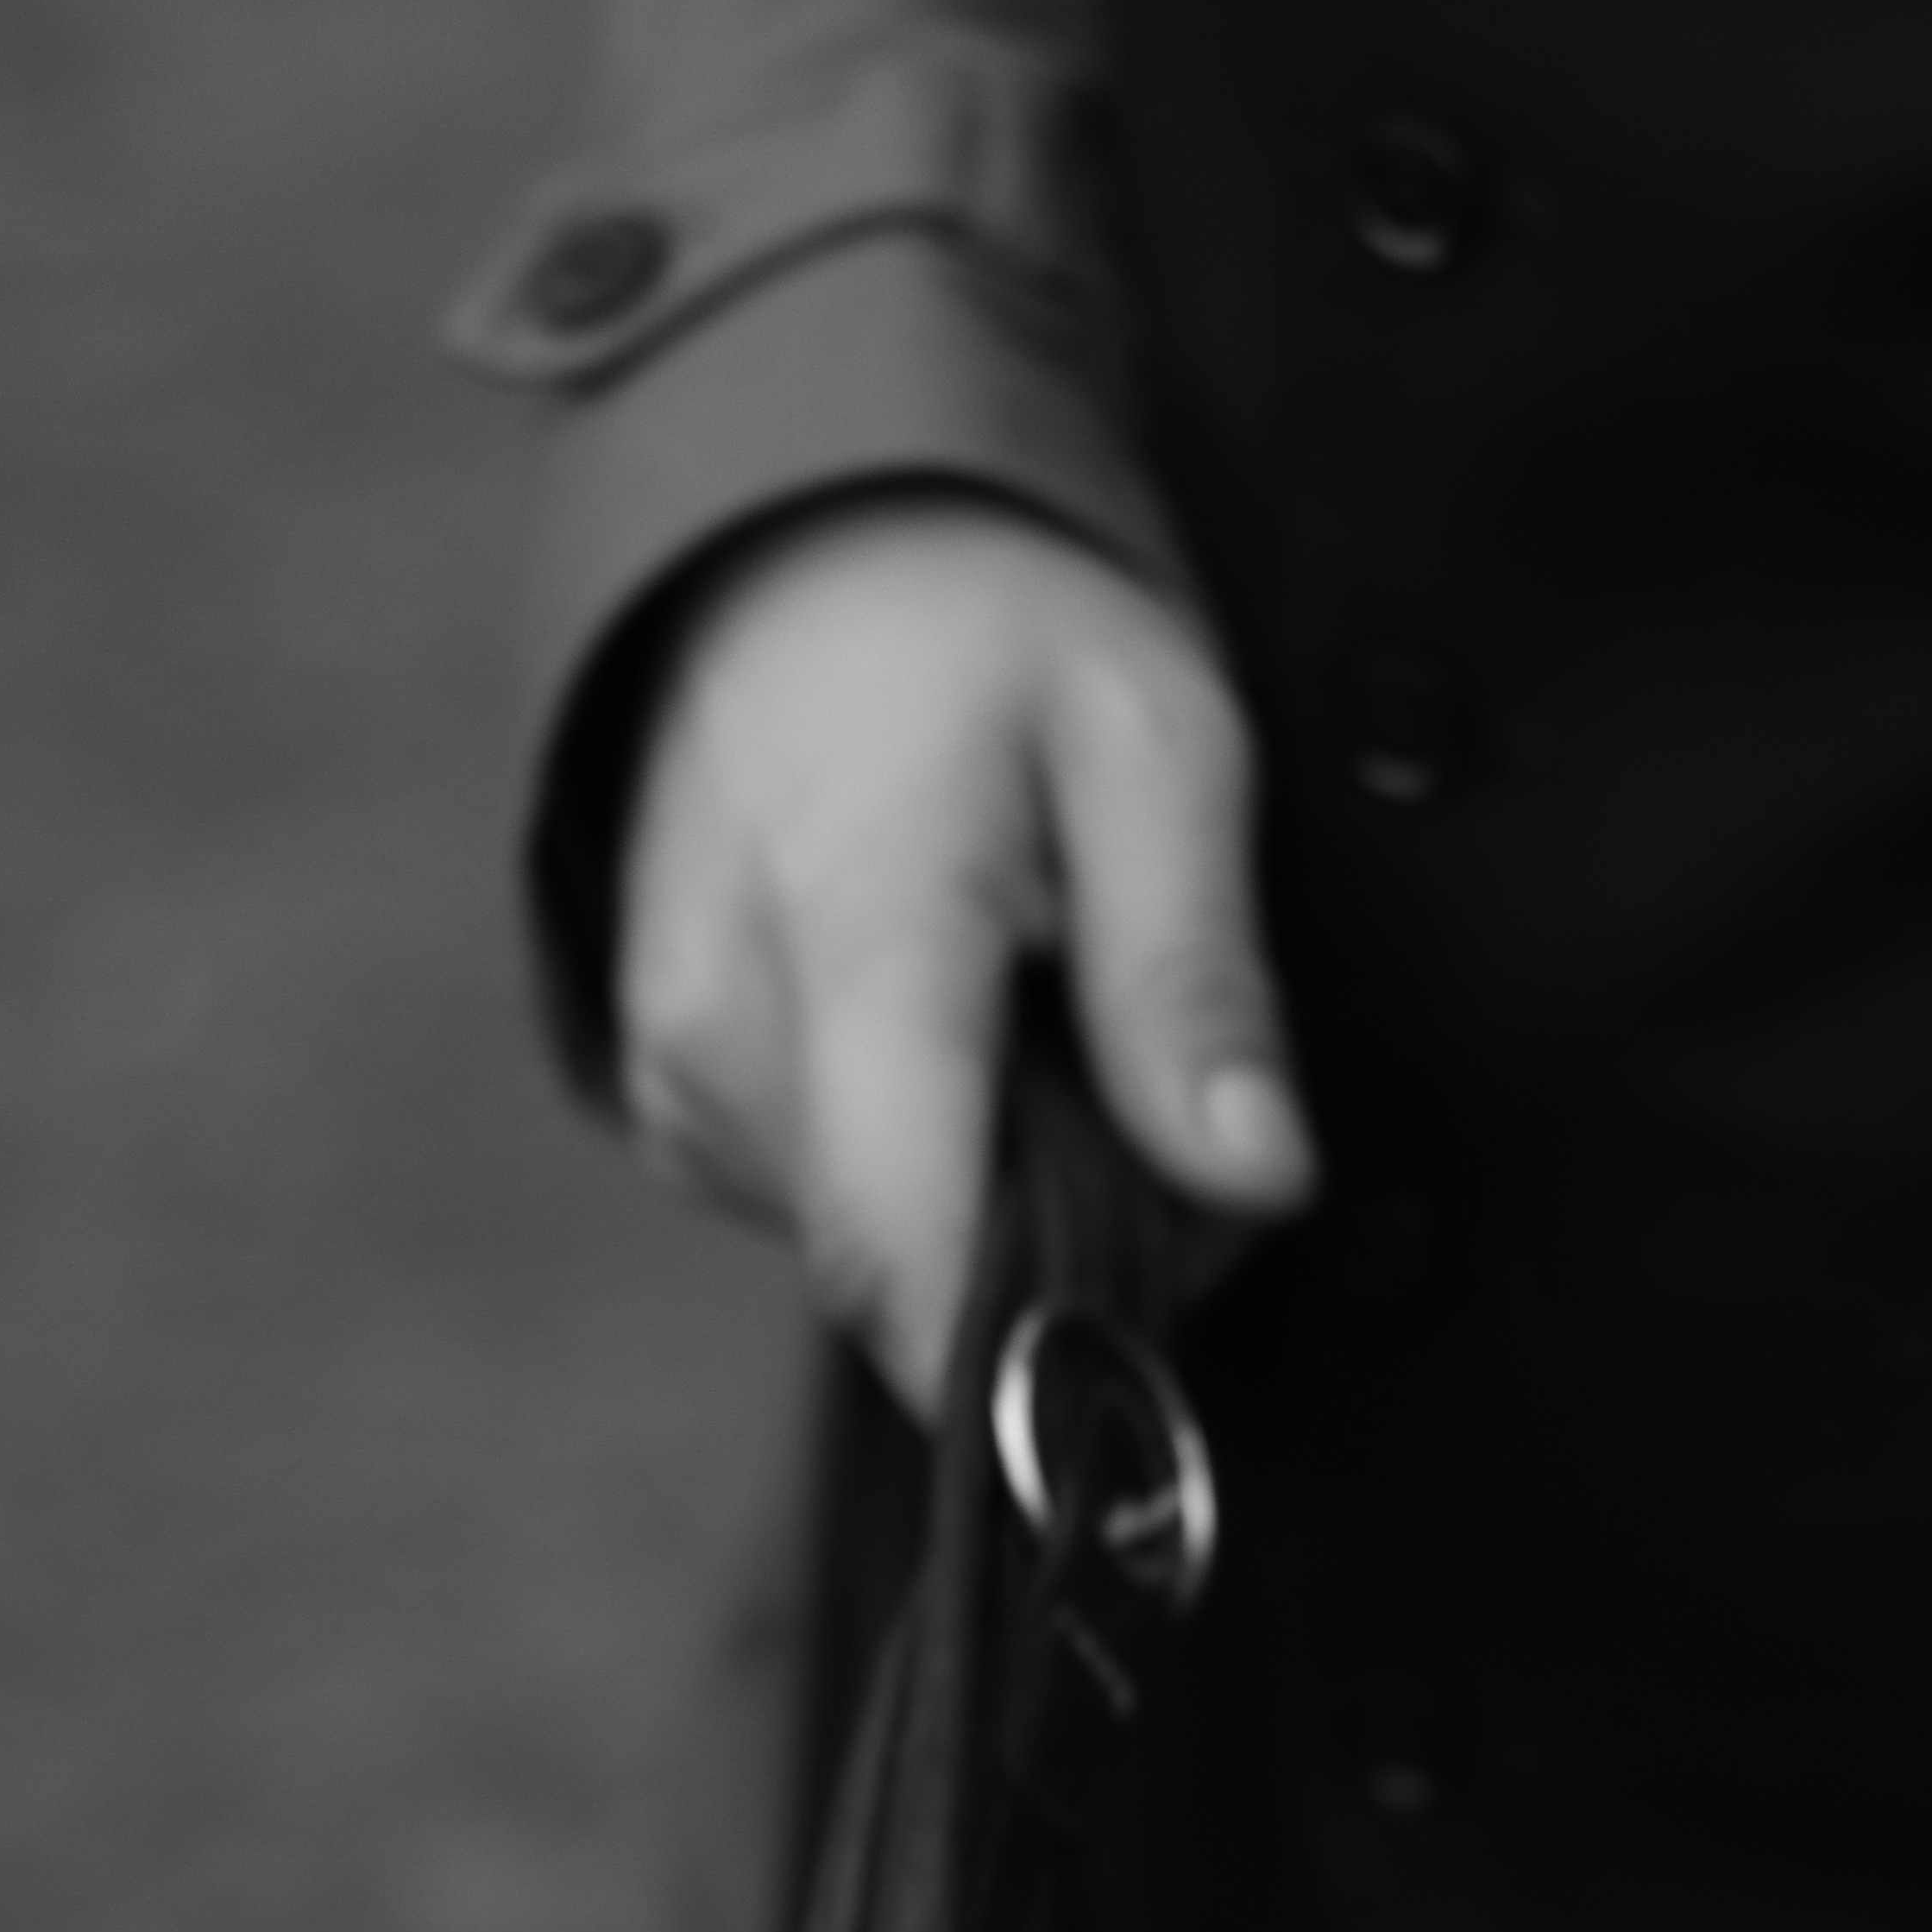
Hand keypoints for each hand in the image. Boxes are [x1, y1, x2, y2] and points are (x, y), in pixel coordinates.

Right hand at [617, 498, 1315, 1402]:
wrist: (791, 554)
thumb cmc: (992, 633)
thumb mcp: (1156, 747)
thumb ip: (1193, 975)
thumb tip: (1254, 1180)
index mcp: (854, 930)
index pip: (905, 1246)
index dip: (1034, 1367)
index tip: (1150, 1377)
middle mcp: (727, 1033)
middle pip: (930, 1276)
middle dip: (1083, 1244)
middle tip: (1172, 1088)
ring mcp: (680, 1082)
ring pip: (892, 1259)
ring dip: (1013, 1200)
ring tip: (1058, 1025)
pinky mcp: (677, 1111)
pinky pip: (843, 1214)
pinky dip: (937, 1167)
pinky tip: (965, 1039)